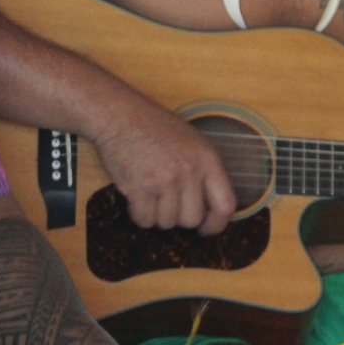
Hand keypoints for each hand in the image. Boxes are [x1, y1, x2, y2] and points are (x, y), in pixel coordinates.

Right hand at [88, 95, 237, 235]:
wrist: (118, 116)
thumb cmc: (153, 126)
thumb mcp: (191, 140)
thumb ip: (203, 170)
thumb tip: (208, 207)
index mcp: (207, 158)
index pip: (225, 205)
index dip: (216, 224)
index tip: (206, 228)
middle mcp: (188, 171)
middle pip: (191, 219)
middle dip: (179, 218)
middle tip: (167, 204)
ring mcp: (164, 181)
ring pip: (166, 222)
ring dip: (157, 215)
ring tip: (149, 193)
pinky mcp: (139, 189)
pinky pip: (145, 220)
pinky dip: (140, 214)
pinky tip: (137, 197)